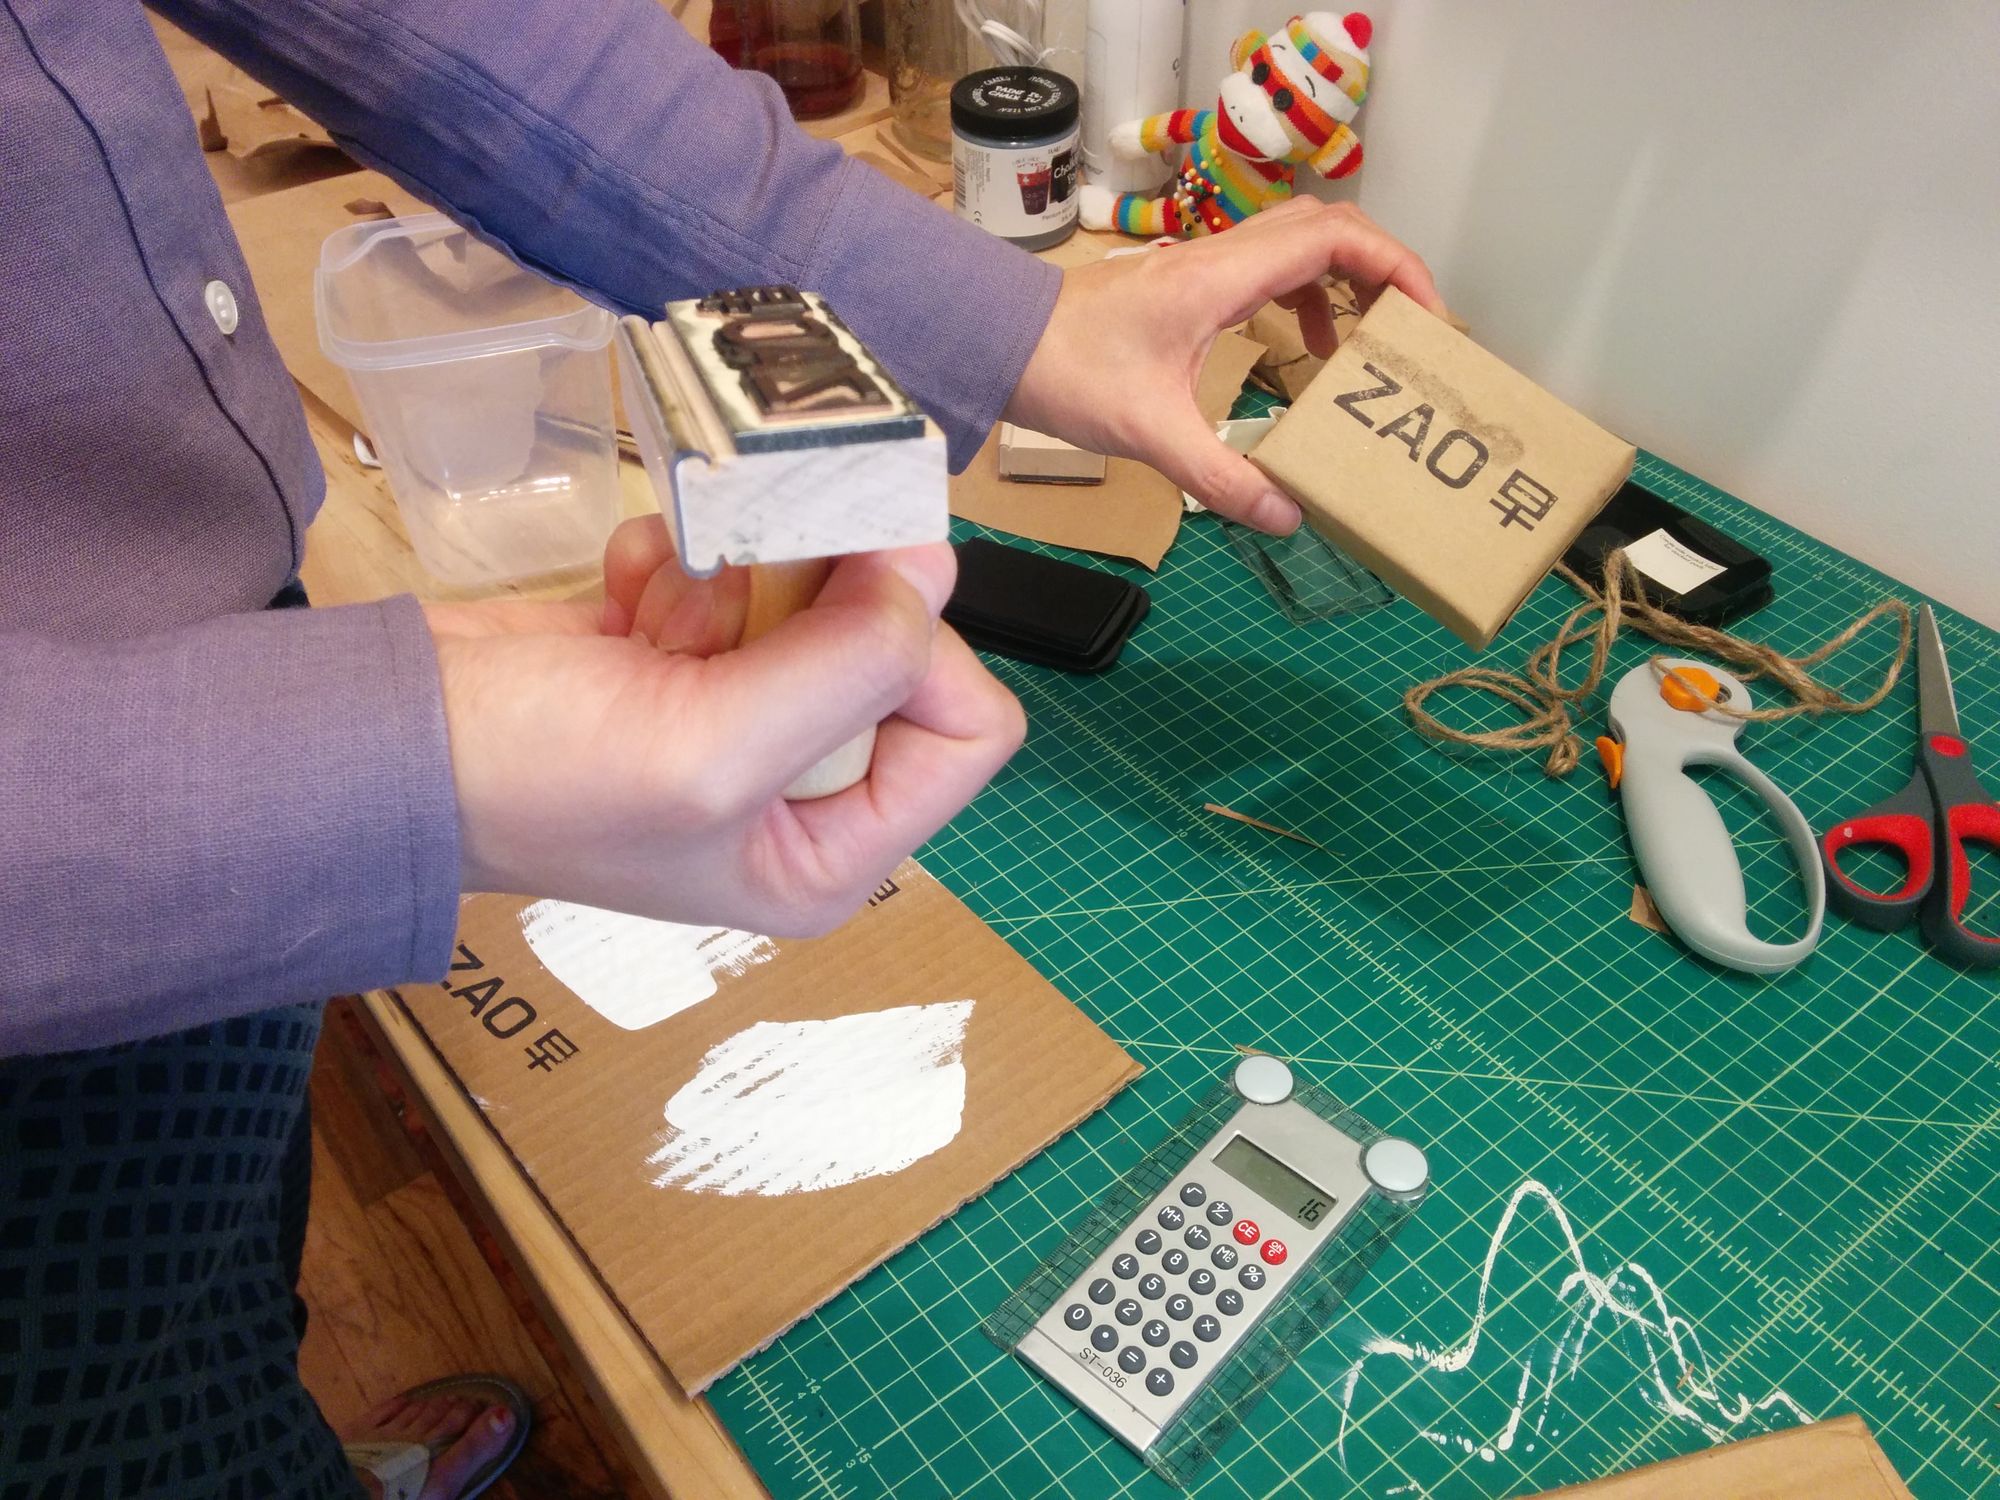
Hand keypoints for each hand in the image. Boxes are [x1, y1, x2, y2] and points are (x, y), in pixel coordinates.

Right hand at [427, 524, 1024, 935]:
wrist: (385, 741)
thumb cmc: (532, 780)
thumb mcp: (709, 749)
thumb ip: (847, 663)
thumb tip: (937, 564)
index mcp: (834, 852)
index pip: (971, 728)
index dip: (921, 652)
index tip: (840, 602)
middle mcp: (806, 790)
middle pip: (899, 644)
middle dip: (809, 607)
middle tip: (720, 611)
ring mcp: (749, 713)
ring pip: (818, 589)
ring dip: (735, 579)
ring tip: (655, 621)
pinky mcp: (693, 649)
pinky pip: (743, 565)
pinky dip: (684, 562)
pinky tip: (621, 602)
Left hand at [1003, 199, 1444, 533]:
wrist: (997, 342)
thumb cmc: (1066, 373)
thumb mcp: (1152, 435)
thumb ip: (1222, 478)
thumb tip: (1289, 518)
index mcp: (1221, 276)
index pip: (1335, 239)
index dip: (1396, 266)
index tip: (1427, 317)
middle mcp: (1218, 256)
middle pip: (1328, 228)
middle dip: (1383, 272)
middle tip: (1409, 331)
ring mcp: (1200, 265)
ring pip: (1296, 245)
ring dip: (1341, 286)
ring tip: (1359, 350)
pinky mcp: (1185, 284)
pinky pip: (1265, 270)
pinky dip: (1299, 299)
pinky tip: (1296, 351)